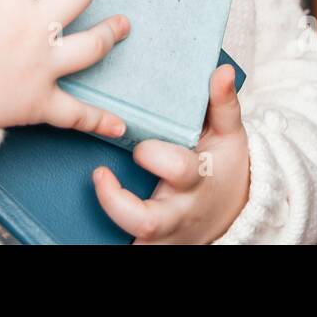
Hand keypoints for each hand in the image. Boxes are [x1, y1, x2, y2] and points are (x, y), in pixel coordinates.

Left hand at [93, 65, 250, 243]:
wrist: (232, 210)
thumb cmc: (223, 165)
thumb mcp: (229, 134)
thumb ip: (223, 103)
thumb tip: (222, 71)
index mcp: (197, 179)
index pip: (177, 170)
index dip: (154, 158)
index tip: (138, 146)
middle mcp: (177, 212)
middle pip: (146, 221)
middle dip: (117, 201)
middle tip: (101, 174)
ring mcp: (163, 233)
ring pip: (132, 239)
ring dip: (106, 217)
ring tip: (92, 189)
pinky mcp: (150, 245)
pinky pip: (127, 246)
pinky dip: (106, 236)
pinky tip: (84, 222)